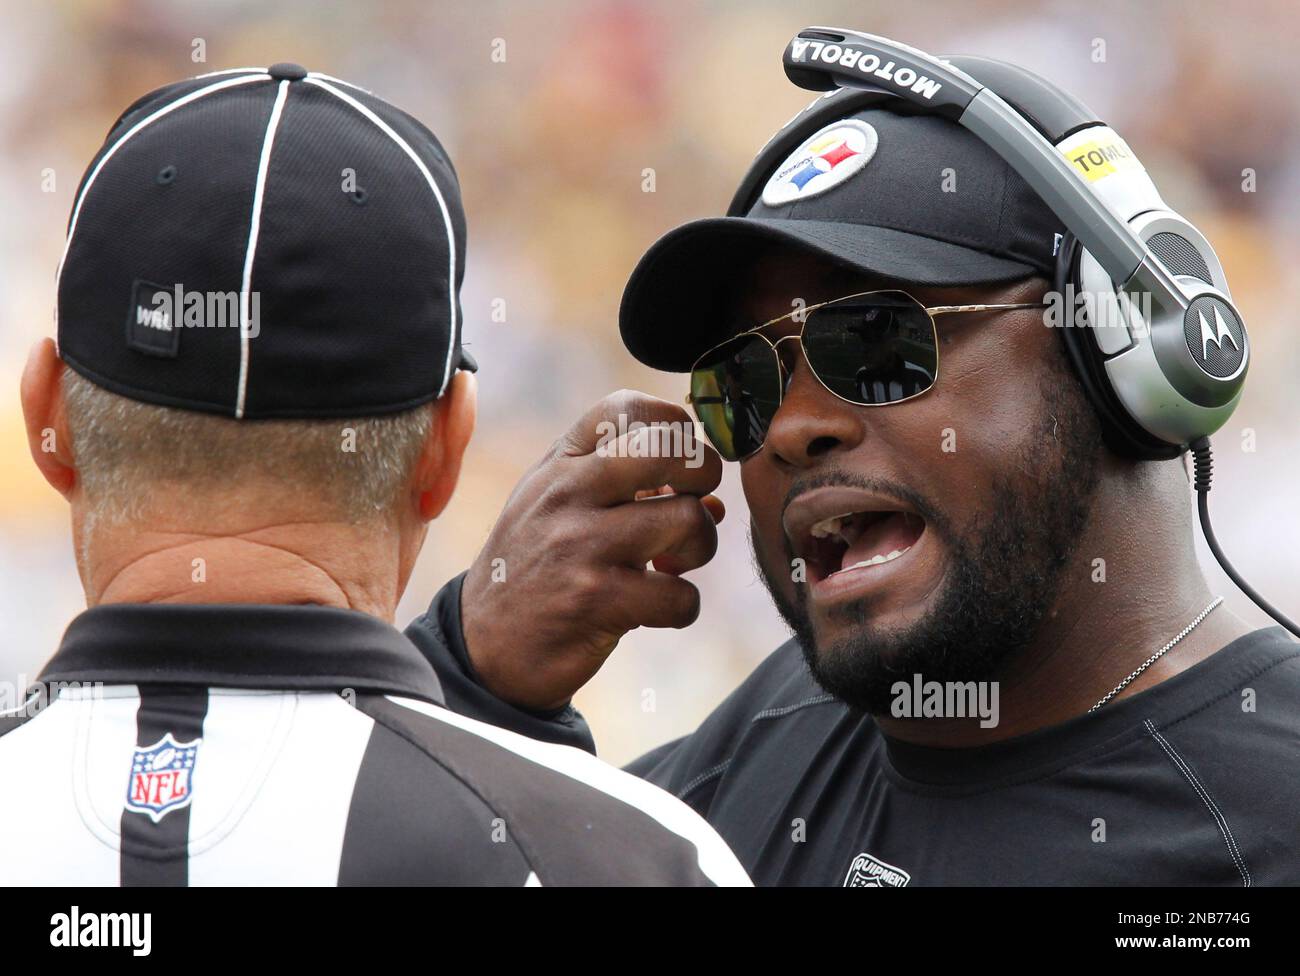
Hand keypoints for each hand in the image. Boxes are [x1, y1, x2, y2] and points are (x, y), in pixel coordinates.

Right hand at [461, 390, 724, 710]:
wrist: (484, 644)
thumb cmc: (535, 567)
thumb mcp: (560, 506)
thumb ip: (626, 487)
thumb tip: (714, 498)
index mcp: (560, 463)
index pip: (626, 409)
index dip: (674, 425)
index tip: (680, 457)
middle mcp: (568, 493)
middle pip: (670, 452)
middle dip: (704, 476)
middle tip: (691, 507)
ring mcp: (581, 545)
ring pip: (689, 519)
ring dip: (701, 547)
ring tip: (674, 564)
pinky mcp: (596, 601)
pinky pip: (680, 595)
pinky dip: (683, 606)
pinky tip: (658, 607)